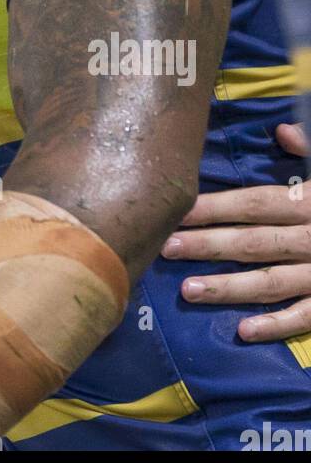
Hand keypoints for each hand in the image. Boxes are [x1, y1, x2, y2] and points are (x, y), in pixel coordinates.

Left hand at [161, 124, 310, 341]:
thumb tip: (282, 130)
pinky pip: (308, 316)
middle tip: (166, 248)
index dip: (214, 207)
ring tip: (190, 291)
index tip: (177, 210)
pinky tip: (244, 331)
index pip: (254, 203)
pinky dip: (278, 326)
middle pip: (254, 242)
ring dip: (230, 287)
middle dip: (208, 245)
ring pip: (272, 282)